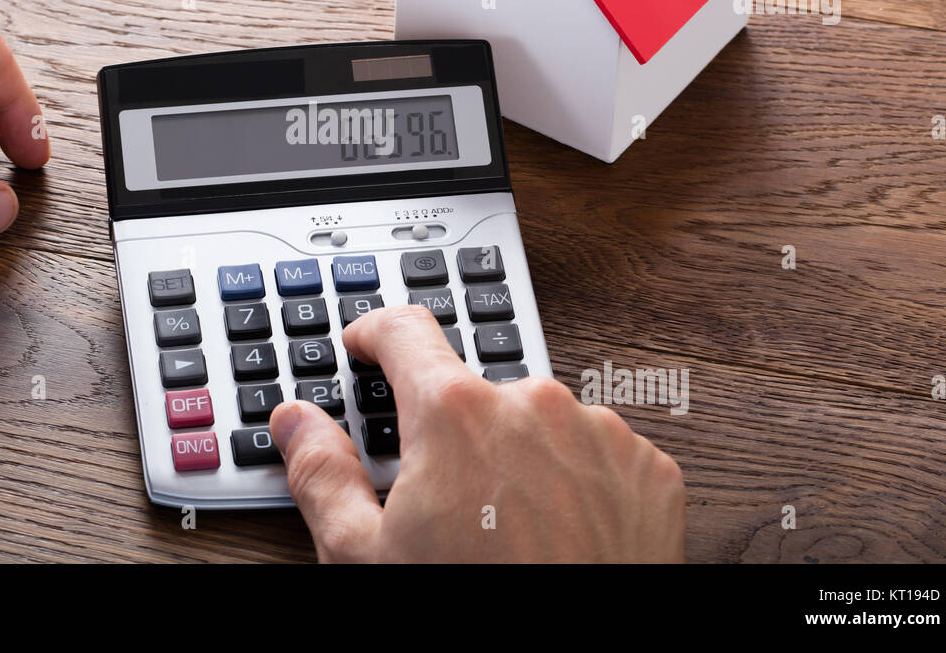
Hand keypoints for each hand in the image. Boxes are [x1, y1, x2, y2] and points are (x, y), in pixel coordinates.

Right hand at [268, 305, 685, 561]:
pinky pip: (598, 454)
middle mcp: (533, 405)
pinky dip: (577, 484)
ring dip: (520, 459)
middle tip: (445, 502)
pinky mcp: (649, 469)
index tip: (367, 346)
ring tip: (510, 532)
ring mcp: (600, 434)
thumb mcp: (365, 559)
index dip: (375, 335)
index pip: (404, 331)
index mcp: (455, 415)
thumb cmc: (472, 614)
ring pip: (540, 424)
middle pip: (474, 394)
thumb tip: (297, 423)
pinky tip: (561, 536)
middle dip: (455, 436)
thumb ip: (323, 474)